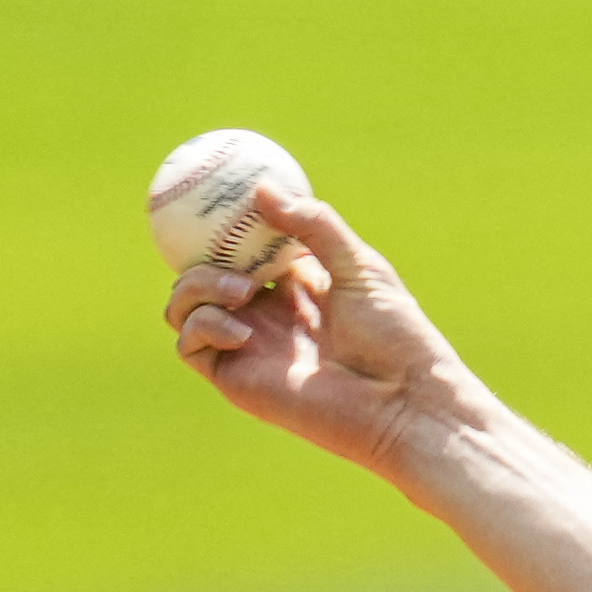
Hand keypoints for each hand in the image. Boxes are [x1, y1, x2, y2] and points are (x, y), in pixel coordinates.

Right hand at [166, 185, 487, 478]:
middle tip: (218, 235)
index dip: (226, 221)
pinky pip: (190, 346)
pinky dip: (202, 326)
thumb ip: (314, 226)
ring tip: (242, 288)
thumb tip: (262, 187)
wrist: (407, 404)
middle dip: (200, 249)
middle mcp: (266, 315)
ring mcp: (248, 346)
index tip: (219, 188)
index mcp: (295, 286)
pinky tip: (243, 331)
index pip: (243, 247)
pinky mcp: (238, 379)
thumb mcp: (360, 267)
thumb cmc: (397, 337)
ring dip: (196, 285)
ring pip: (185, 306)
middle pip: (203, 272)